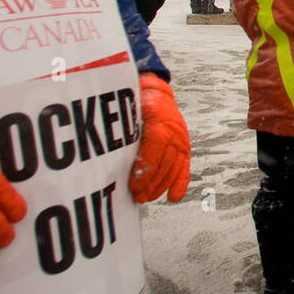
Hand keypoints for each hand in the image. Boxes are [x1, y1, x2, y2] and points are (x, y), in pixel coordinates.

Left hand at [132, 73, 190, 202]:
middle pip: (164, 163)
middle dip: (151, 183)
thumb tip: (109, 154)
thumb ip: (125, 133)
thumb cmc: (138, 106)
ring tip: (147, 198)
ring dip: (160, 186)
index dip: (145, 170)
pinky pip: (184, 168)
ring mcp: (181, 141)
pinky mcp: (184, 148)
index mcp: (160, 124)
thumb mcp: (130, 115)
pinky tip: (173, 198)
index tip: (133, 185)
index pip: (155, 151)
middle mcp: (175, 133)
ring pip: (173, 168)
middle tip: (138, 197)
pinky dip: (180, 183)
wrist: (157, 95)